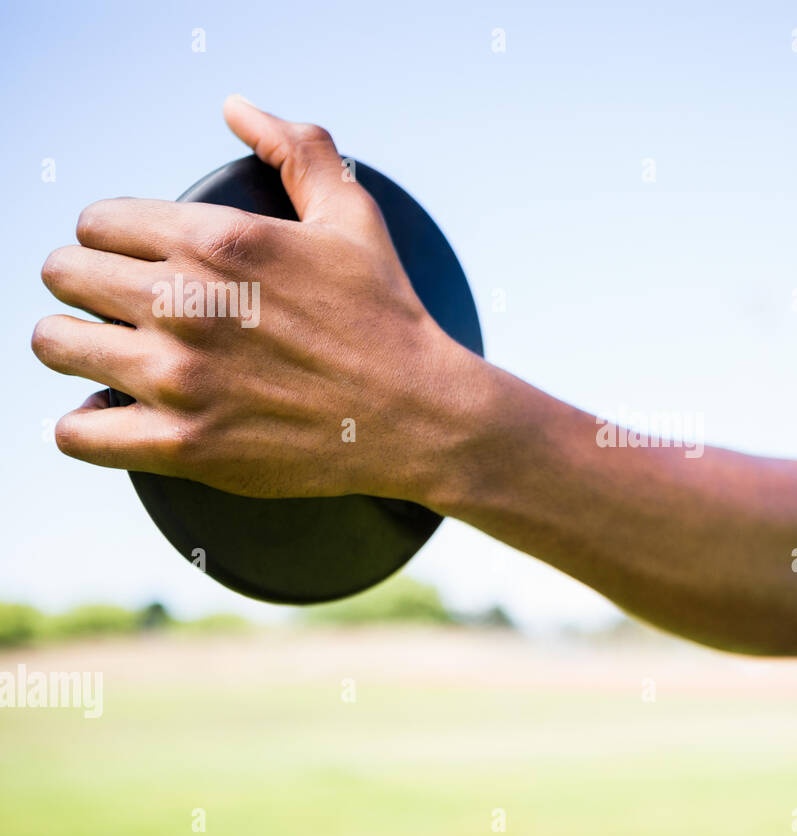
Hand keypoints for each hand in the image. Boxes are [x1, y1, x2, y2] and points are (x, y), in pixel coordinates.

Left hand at [32, 96, 474, 501]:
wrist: (420, 415)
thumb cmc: (386, 315)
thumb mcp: (352, 217)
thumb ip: (296, 150)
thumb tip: (239, 108)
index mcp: (219, 241)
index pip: (97, 222)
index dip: (112, 239)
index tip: (134, 261)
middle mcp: (187, 304)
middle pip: (63, 273)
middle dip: (86, 285)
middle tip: (121, 307)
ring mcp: (180, 378)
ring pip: (54, 343)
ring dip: (77, 346)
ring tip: (111, 356)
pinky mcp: (183, 444)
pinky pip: (78, 432)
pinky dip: (88, 424)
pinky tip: (119, 413)